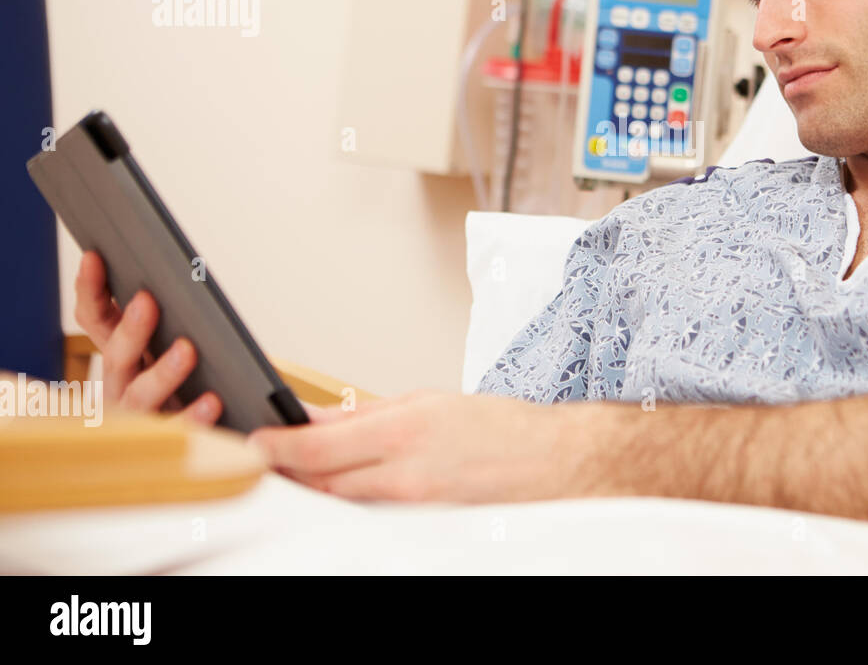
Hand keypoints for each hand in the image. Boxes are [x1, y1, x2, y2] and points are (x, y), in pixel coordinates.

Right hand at [73, 249, 221, 424]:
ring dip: (162, 372)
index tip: (95, 256)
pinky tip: (212, 401)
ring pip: (141, 396)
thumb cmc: (187, 382)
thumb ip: (166, 319)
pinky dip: (192, 417)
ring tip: (187, 349)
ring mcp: (139, 417)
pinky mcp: (166, 441)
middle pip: (115, 357)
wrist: (199, 441)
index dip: (91, 290)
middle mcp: (121, 385)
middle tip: (147, 301)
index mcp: (120, 355)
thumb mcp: (170, 345)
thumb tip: (183, 274)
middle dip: (130, 328)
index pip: (95, 319)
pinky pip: (176, 432)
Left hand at [246, 390, 592, 502]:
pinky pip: (373, 514)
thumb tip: (320, 417)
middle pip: (322, 479)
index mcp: (406, 426)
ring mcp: (415, 503)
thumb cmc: (503, 428)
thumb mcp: (430, 400)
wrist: (555, 462)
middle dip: (287, 471)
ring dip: (316, 487)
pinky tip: (346, 490)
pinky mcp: (425, 525)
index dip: (278, 447)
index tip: (255, 441)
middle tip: (265, 459)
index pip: (319, 444)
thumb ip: (368, 412)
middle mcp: (406, 469)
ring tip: (299, 474)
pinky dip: (351, 501)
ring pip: (343, 501)